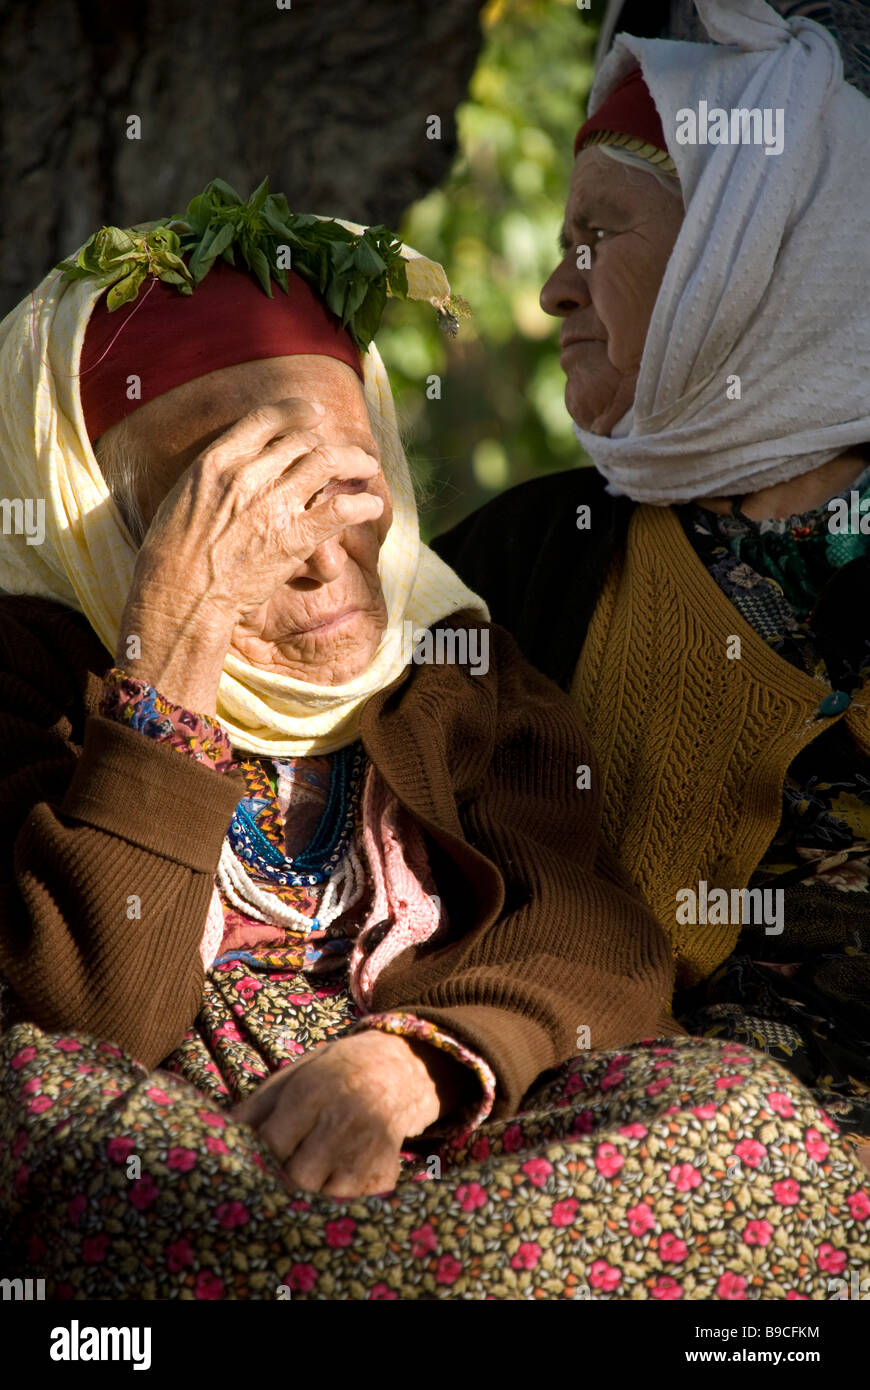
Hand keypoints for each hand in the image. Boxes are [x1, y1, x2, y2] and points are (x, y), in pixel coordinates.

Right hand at [117, 398, 382, 712]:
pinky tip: (372, 507)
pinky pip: (340, 509)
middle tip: (345, 455)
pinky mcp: (294, 538)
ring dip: (354, 463)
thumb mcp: (182, 497)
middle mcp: (247, 474)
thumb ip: (213, 476)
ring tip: (369, 469)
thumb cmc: (171, 555)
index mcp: (216, 460)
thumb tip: (234, 468)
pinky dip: (362, 504)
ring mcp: (273, 504)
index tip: (315, 413)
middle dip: (328, 444)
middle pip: (302, 441)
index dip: (297, 412)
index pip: (266, 419)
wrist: (179, 597)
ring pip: (328, 463)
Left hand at [230, 1031, 463, 1197]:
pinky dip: (336, 1208)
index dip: (257, 1161)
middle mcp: (342, 1122)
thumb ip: (255, 1108)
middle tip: (270, 1188)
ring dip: (307, 1202)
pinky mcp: (386, 1174)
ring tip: (297, 1195)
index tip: (247, 1169)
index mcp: (312, 1093)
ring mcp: (368, 1151)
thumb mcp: (293, 1076)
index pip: (272, 1144)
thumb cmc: (332, 1075)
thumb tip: (216, 1136)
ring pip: (325, 1200)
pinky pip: (352, 1208)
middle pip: (298, 1179)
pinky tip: (327, 1194)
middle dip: (280, 1187)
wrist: (398, 1069)